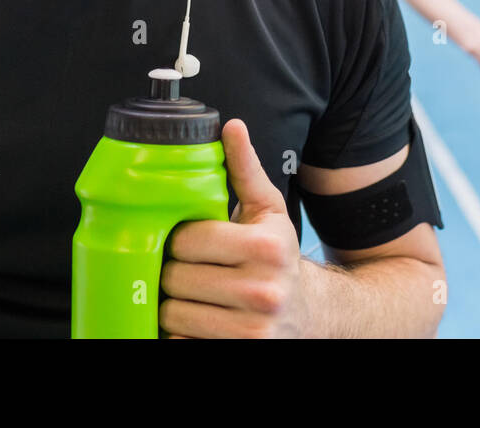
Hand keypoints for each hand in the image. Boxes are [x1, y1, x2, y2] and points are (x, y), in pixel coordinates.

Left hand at [159, 118, 304, 337]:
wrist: (309, 312)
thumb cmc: (279, 256)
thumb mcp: (267, 210)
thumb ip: (245, 170)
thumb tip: (231, 127)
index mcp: (266, 248)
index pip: (188, 241)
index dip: (177, 239)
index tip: (184, 241)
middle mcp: (263, 291)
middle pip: (175, 279)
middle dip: (170, 272)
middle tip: (180, 268)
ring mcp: (251, 330)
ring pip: (173, 314)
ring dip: (171, 304)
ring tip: (186, 293)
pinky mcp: (240, 353)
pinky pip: (181, 343)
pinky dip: (179, 333)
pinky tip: (195, 318)